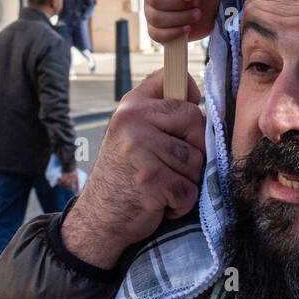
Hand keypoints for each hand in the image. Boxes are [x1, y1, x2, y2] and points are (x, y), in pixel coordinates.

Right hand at [61, 69, 205, 267]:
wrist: (99, 219)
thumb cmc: (125, 174)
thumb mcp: (132, 133)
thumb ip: (158, 114)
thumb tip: (199, 99)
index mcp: (131, 106)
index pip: (170, 79)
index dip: (189, 93)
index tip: (188, 112)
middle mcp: (133, 121)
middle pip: (194, 119)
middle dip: (195, 148)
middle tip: (172, 166)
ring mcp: (140, 149)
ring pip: (196, 159)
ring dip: (187, 180)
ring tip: (162, 185)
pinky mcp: (150, 180)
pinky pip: (189, 189)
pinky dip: (181, 203)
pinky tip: (161, 202)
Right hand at [144, 0, 220, 44]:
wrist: (211, 10)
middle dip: (180, 3)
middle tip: (197, 3)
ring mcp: (151, 12)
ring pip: (156, 18)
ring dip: (181, 18)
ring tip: (197, 14)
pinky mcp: (155, 30)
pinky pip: (156, 34)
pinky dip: (175, 32)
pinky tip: (188, 28)